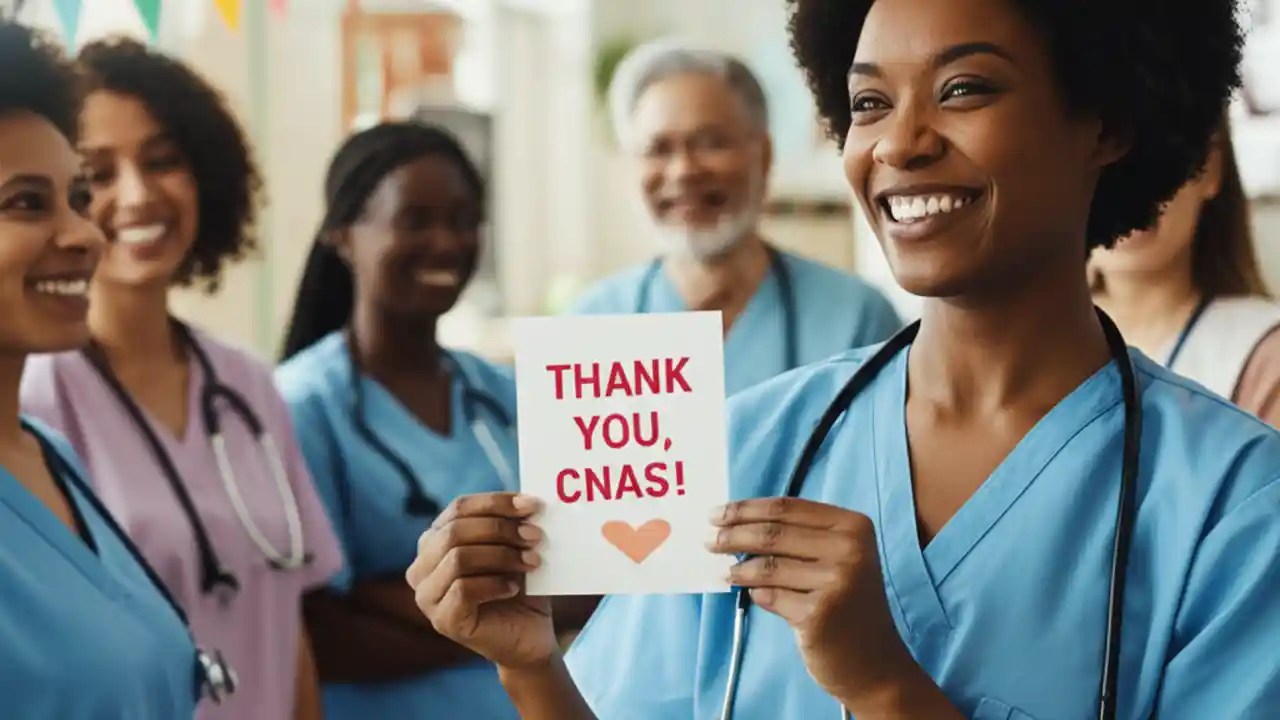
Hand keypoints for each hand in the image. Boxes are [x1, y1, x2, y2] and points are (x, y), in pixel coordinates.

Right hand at [406, 492, 556, 670]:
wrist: (529, 636)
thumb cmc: (520, 586)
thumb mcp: (514, 547)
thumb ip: (512, 522)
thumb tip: (527, 500)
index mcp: (435, 540)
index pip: (459, 508)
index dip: (495, 503)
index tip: (532, 505)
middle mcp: (422, 566)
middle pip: (455, 531)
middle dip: (500, 529)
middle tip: (536, 536)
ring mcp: (427, 596)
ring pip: (457, 558)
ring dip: (502, 556)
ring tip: (532, 562)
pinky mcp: (442, 620)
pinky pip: (463, 590)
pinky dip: (494, 584)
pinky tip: (514, 587)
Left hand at [709, 497, 917, 709]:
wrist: (875, 664)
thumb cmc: (848, 606)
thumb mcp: (837, 560)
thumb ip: (797, 539)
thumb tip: (735, 526)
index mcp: (854, 526)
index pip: (787, 507)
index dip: (746, 509)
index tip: (717, 513)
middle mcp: (849, 549)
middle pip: (773, 533)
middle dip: (732, 535)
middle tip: (708, 539)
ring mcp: (835, 582)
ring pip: (767, 566)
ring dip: (738, 568)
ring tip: (725, 571)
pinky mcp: (817, 613)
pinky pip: (770, 596)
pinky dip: (756, 594)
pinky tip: (754, 595)